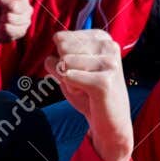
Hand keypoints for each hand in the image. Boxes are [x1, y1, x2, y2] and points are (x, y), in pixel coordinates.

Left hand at [0, 0, 31, 51]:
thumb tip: (14, 6)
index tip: (0, 3)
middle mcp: (27, 7)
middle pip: (15, 6)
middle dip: (3, 10)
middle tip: (1, 14)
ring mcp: (27, 20)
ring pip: (11, 18)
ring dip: (1, 21)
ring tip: (1, 22)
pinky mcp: (22, 31)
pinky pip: (8, 29)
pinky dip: (1, 30)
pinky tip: (2, 29)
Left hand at [45, 29, 132, 160]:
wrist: (110, 122)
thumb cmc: (88, 94)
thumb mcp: (68, 73)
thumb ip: (56, 62)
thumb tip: (49, 58)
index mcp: (101, 38)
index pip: (62, 38)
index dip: (62, 58)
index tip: (81, 70)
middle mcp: (109, 46)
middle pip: (62, 48)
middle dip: (65, 68)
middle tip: (83, 81)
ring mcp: (109, 62)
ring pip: (64, 62)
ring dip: (69, 80)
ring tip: (86, 88)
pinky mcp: (105, 81)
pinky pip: (68, 77)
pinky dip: (71, 89)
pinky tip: (88, 95)